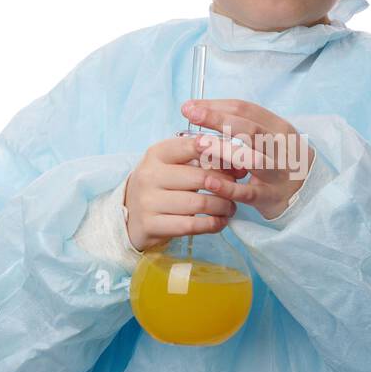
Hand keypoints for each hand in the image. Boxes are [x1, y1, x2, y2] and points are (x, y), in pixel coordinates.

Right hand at [124, 134, 242, 250]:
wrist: (130, 212)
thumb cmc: (162, 184)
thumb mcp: (175, 165)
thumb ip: (205, 162)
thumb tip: (240, 167)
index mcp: (157, 153)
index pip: (194, 146)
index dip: (222, 154)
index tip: (239, 163)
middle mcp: (149, 175)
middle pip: (201, 178)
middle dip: (226, 186)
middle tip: (237, 191)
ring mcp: (147, 201)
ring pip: (199, 203)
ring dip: (222, 207)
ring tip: (230, 208)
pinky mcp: (150, 225)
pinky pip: (191, 225)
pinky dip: (212, 224)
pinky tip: (220, 222)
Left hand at [180, 99, 315, 220]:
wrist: (310, 193)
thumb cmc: (279, 160)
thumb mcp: (270, 137)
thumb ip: (243, 126)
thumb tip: (201, 112)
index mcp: (279, 127)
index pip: (246, 110)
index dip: (217, 106)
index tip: (190, 106)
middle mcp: (281, 147)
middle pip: (249, 129)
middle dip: (218, 119)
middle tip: (190, 114)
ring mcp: (277, 173)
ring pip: (251, 158)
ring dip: (223, 150)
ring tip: (198, 143)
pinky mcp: (270, 197)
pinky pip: (248, 192)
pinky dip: (228, 187)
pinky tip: (210, 181)